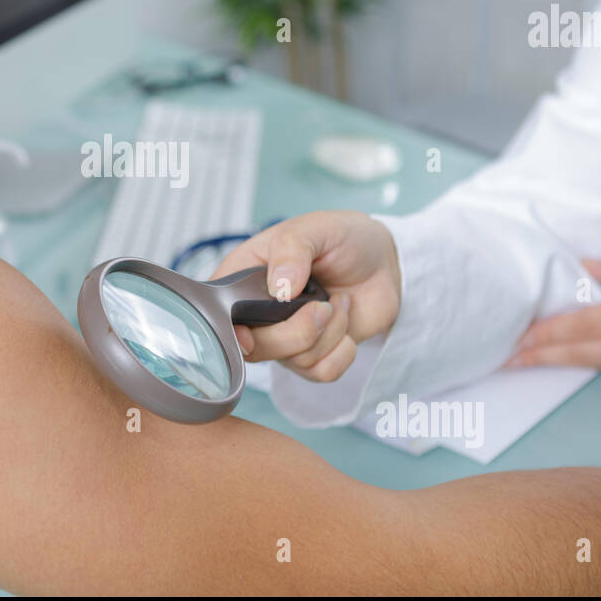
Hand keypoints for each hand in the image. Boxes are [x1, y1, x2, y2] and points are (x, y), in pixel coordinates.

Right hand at [207, 210, 401, 382]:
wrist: (384, 262)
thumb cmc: (341, 238)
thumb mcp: (315, 227)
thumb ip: (292, 248)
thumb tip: (279, 286)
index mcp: (243, 278)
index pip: (216, 315)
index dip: (229, 332)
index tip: (249, 333)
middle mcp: (258, 314)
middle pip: (256, 350)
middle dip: (297, 332)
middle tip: (322, 305)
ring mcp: (284, 337)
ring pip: (294, 362)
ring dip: (328, 333)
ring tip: (337, 302)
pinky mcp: (313, 355)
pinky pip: (321, 373)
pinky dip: (342, 350)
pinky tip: (343, 322)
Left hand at [504, 257, 600, 375]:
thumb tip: (582, 264)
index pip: (581, 326)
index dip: (547, 333)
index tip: (520, 337)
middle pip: (579, 352)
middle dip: (541, 356)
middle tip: (508, 359)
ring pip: (594, 363)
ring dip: (559, 363)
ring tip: (530, 362)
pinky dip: (588, 364)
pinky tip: (571, 360)